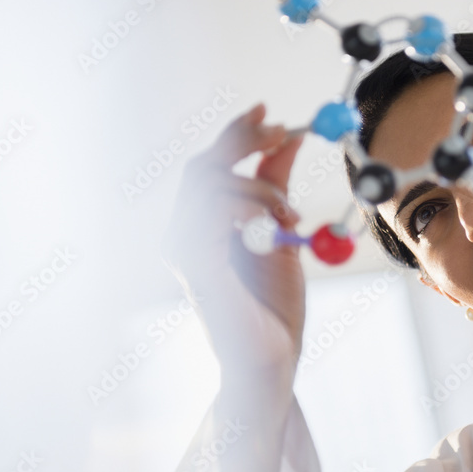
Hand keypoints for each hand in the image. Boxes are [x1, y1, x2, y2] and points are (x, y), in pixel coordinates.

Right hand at [162, 103, 306, 385]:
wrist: (271, 360)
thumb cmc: (273, 306)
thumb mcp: (282, 233)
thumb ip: (276, 188)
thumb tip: (287, 142)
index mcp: (203, 225)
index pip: (210, 166)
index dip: (235, 134)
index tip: (268, 110)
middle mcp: (183, 233)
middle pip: (202, 165)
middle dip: (243, 140)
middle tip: (282, 130)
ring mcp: (182, 248)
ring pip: (210, 183)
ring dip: (258, 186)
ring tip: (290, 214)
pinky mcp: (191, 264)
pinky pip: (212, 212)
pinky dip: (247, 207)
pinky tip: (273, 225)